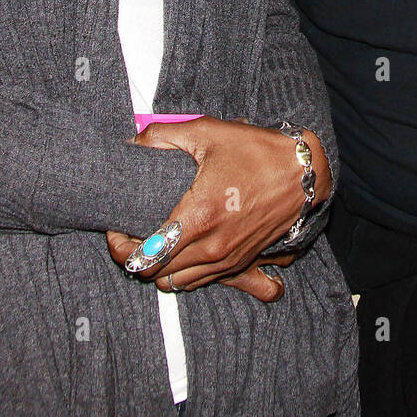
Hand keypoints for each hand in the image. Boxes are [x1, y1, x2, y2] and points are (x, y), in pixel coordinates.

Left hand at [106, 117, 329, 291]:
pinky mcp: (241, 261)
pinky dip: (183, 272)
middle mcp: (212, 246)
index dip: (120, 247)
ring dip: (158, 268)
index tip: (113, 231)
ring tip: (150, 243)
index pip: (144, 253)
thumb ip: (163, 135)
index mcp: (199, 216)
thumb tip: (131, 142)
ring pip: (176, 283)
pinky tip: (179, 249)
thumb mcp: (208, 132)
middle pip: (155, 274)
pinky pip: (201, 281)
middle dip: (133, 258)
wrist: (304, 172)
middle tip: (126, 235)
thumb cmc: (257, 150)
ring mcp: (228, 258)